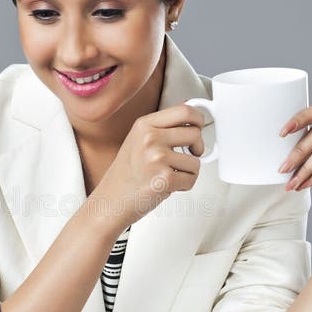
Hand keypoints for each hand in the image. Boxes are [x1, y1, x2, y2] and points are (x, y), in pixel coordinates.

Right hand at [88, 103, 206, 230]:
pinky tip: (168, 185)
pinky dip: (184, 185)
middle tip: (190, 154)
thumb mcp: (138, 139)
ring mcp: (157, 158)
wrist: (112, 200)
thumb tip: (190, 112)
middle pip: (195, 134)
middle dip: (198, 147)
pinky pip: (191, 179)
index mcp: (144, 125)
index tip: (198, 127)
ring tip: (169, 175)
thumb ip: (163, 126)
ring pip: (196, 161)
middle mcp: (150, 139)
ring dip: (188, 172)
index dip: (198, 119)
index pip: (185, 111)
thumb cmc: (126, 174)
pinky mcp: (164, 179)